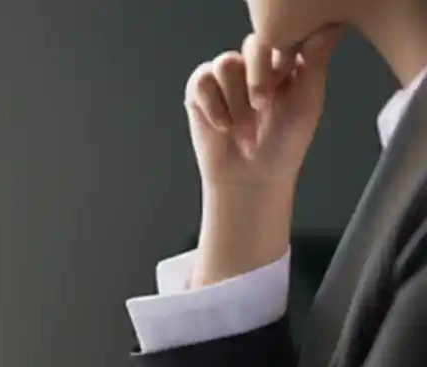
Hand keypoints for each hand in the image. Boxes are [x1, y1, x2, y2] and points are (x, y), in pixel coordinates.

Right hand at [183, 27, 341, 286]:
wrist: (251, 177)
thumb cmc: (284, 144)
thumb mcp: (308, 100)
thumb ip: (316, 60)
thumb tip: (328, 27)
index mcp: (281, 62)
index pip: (278, 38)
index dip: (278, 63)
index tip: (282, 89)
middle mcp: (252, 65)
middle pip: (250, 46)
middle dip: (257, 81)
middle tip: (262, 109)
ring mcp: (225, 77)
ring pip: (225, 64)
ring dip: (235, 100)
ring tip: (241, 125)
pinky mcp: (199, 92)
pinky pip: (201, 81)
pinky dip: (212, 106)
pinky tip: (222, 125)